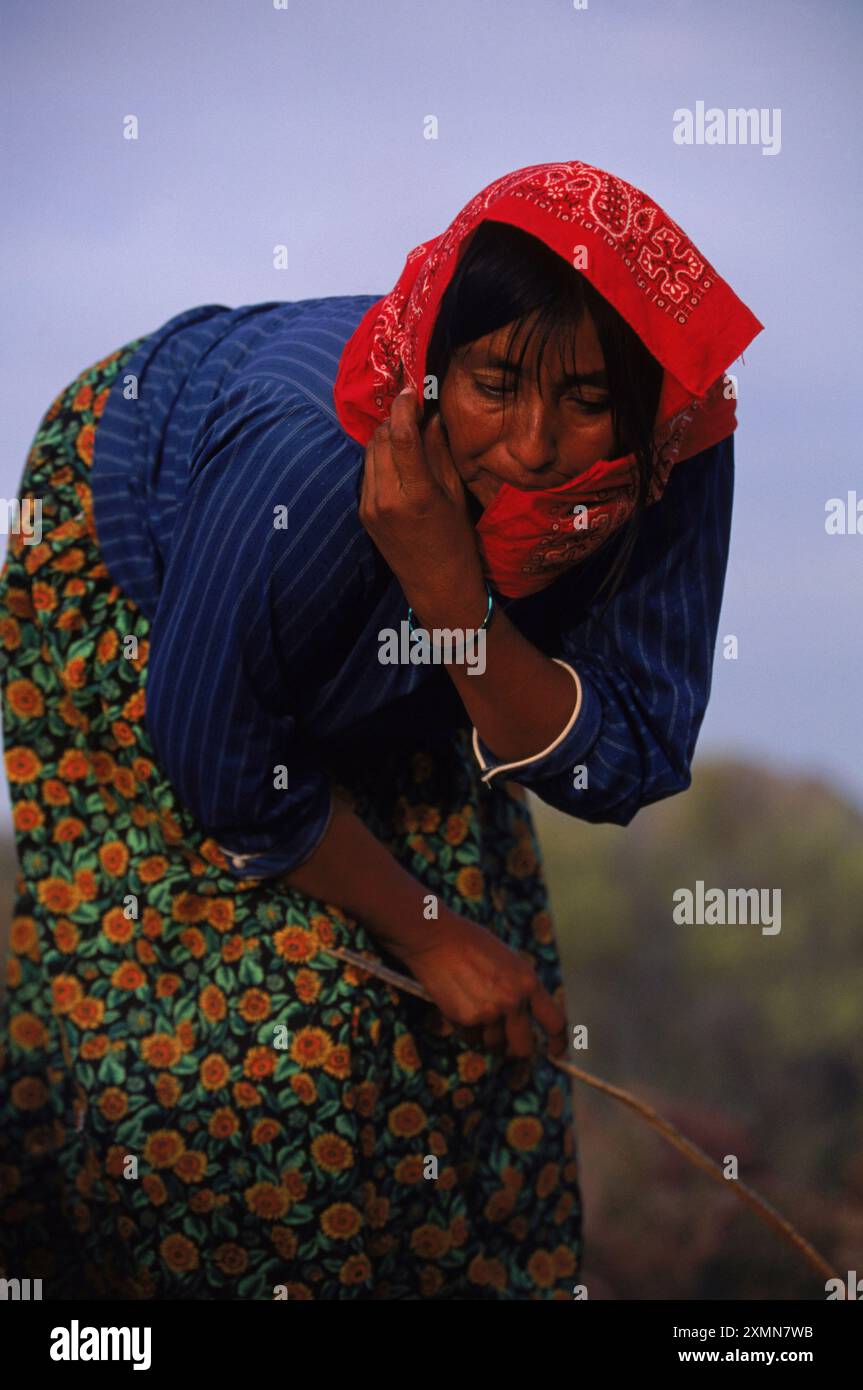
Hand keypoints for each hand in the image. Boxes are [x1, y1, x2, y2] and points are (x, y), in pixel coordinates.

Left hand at [359, 389, 486, 623]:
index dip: (404, 407)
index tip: (412, 391)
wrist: (436, 585)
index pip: (400, 437)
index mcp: (415, 495)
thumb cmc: (457, 541)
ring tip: (406, 431)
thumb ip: (439, 452)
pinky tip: (398, 458)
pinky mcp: (362, 512)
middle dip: (395, 419)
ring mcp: (369, 506)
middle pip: (381, 439)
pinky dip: (380, 456)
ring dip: (386, 435)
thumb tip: (430, 415)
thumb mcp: (455, 494)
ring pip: (370, 452)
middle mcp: (386, 499)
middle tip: (414, 410)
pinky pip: (368, 471)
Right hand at [388, 909, 567, 1059]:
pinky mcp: (467, 1018)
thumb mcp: (508, 962)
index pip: (556, 1023)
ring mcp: (490, 1012)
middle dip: (514, 1048)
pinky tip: (458, 1002)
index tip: (554, 1052)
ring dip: (485, 1034)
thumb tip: (525, 1021)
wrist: (436, 937)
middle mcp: (514, 1000)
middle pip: (524, 1048)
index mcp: (529, 982)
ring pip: (493, 1043)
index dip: (558, 1043)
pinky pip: (471, 1037)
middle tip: (504, 1042)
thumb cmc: (469, 944)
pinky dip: (465, 1028)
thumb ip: (520, 990)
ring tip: (471, 1004)